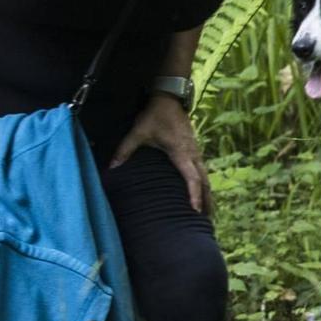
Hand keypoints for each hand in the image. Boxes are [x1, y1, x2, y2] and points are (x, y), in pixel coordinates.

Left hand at [112, 92, 210, 213]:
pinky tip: (204, 193)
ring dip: (208, 194)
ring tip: (208, 212)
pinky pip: (203, 171)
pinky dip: (205, 184)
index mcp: (181, 153)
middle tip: (207, 220)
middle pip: (204, 181)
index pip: (192, 178)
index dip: (194, 195)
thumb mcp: (138, 132)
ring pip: (206, 177)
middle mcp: (192, 154)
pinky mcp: (194, 150)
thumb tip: (112, 168)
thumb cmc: (154, 116)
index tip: (194, 210)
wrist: (169, 99)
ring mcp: (196, 152)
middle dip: (206, 201)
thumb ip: (125, 150)